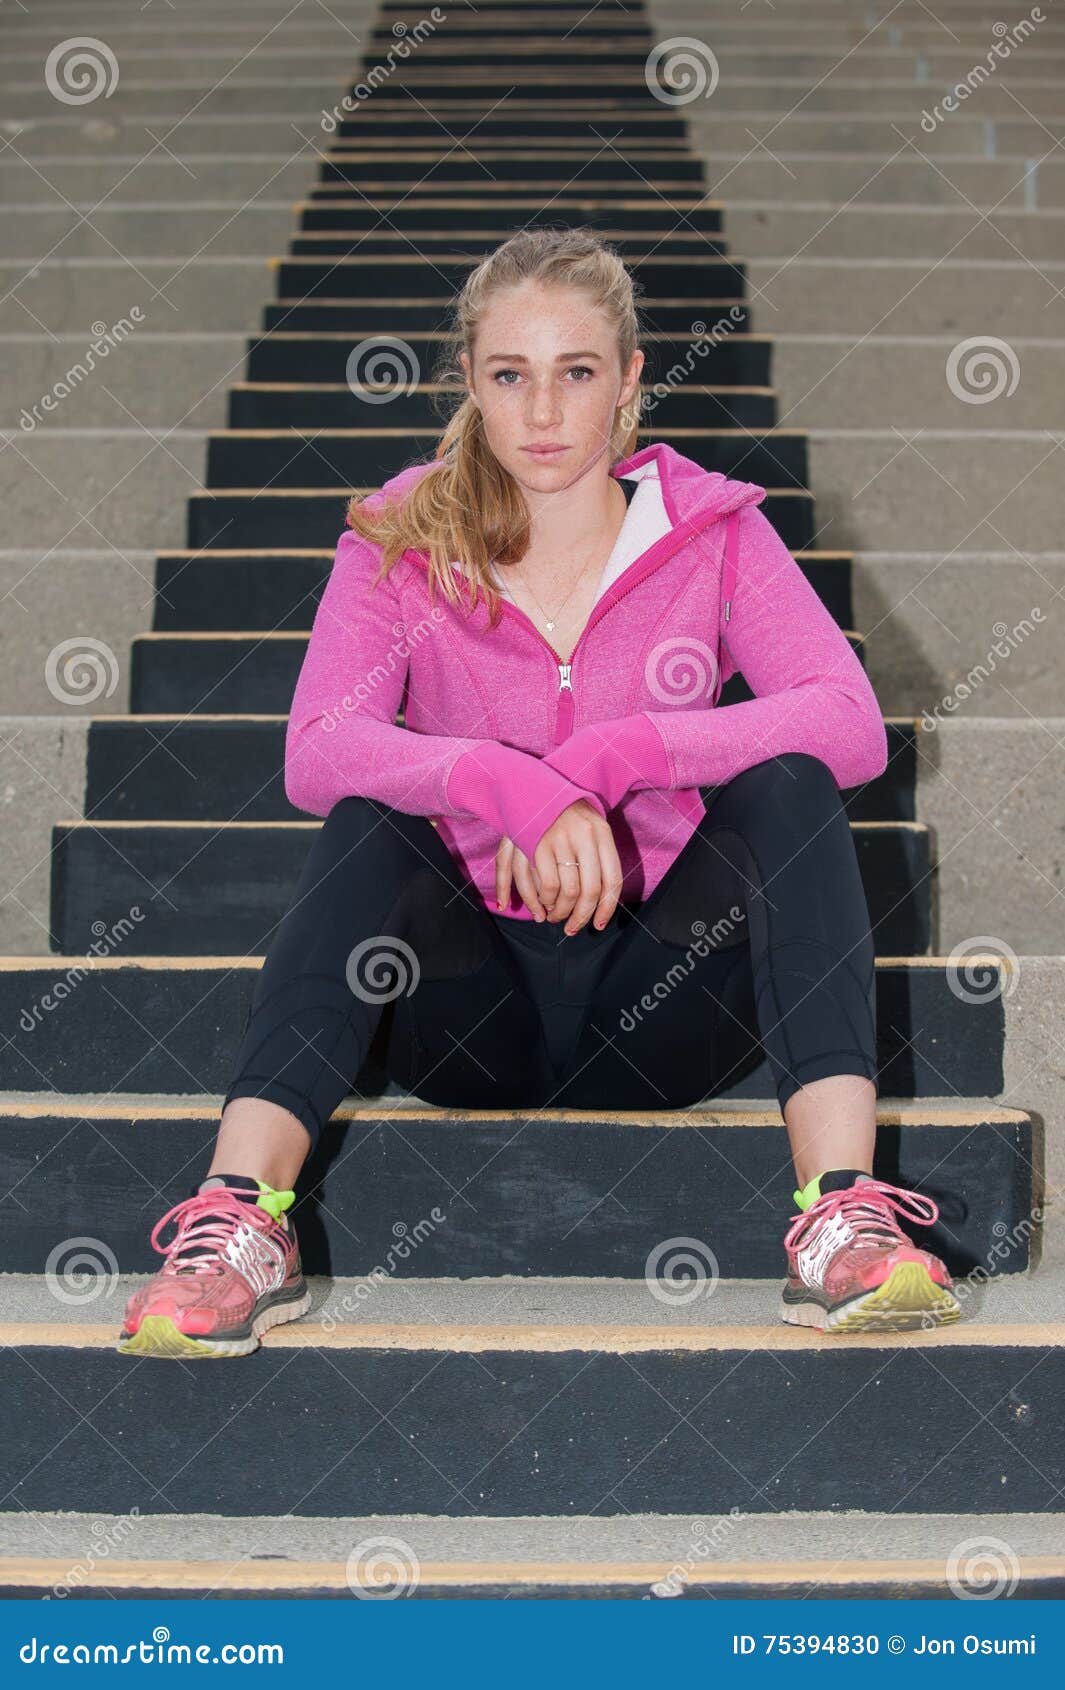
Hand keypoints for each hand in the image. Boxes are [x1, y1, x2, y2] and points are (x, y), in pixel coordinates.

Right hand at [496, 799, 622, 932]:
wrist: (536, 784)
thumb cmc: (568, 813)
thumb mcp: (593, 827)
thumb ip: (600, 859)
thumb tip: (603, 902)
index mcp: (602, 832)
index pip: (612, 881)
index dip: (606, 909)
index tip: (598, 926)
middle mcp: (583, 835)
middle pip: (587, 891)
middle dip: (579, 916)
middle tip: (571, 927)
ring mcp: (558, 839)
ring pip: (564, 891)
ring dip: (558, 911)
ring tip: (553, 916)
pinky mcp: (533, 843)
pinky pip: (542, 884)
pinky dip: (540, 901)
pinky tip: (539, 907)